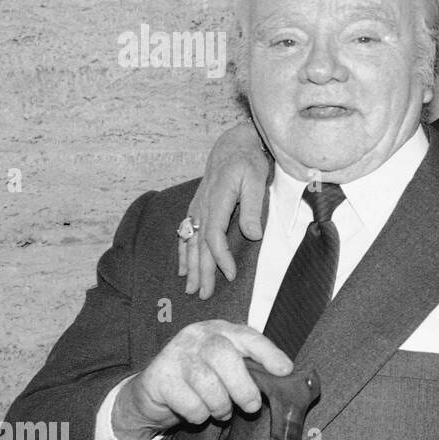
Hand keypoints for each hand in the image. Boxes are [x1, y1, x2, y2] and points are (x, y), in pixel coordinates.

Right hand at [112, 320, 291, 439]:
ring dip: (220, 406)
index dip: (268, 352)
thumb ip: (250, 369)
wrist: (153, 393)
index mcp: (221, 330)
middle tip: (252, 406)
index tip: (284, 370)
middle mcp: (197, 336)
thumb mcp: (226, 368)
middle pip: (224, 355)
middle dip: (243, 386)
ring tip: (221, 411)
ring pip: (207, 384)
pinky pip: (189, 404)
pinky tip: (197, 411)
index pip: (248, 336)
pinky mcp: (158, 378)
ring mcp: (175, 354)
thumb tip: (283, 382)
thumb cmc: (200, 379)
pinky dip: (199, 415)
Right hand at [179, 120, 268, 298]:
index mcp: (217, 201)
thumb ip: (253, 208)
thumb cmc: (248, 161)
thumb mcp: (255, 180)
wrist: (233, 145)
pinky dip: (183, 252)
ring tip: (191, 288)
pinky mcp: (197, 208)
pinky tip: (182, 268)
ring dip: (190, 267)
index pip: (214, 237)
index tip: (229, 275)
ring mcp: (197, 208)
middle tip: (203, 294)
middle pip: (199, 245)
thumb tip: (252, 235)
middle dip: (201, 271)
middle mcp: (203, 207)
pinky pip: (186, 234)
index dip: (220, 258)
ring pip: (190, 242)